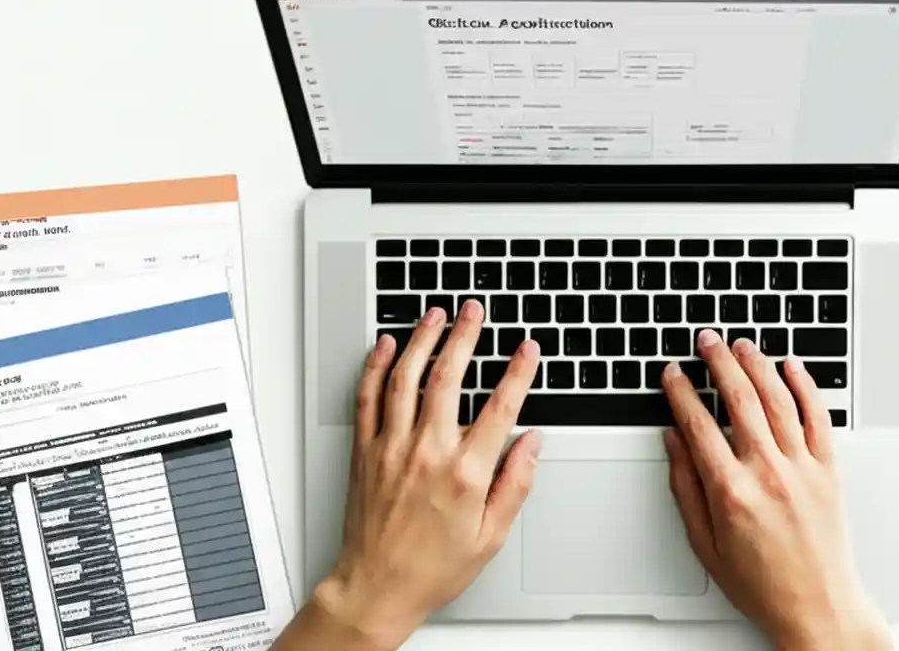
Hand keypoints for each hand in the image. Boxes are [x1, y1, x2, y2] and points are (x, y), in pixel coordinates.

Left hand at [275, 300, 541, 650]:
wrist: (376, 587)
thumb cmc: (432, 568)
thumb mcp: (491, 536)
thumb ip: (516, 485)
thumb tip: (531, 444)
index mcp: (465, 473)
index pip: (499, 407)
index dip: (518, 372)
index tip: (527, 350)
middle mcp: (427, 452)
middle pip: (448, 377)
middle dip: (465, 336)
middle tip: (474, 311)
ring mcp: (392, 448)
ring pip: (406, 377)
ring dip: (422, 339)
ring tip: (435, 315)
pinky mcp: (366, 451)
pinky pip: (369, 397)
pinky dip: (377, 366)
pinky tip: (386, 345)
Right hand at [661, 330, 889, 650]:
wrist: (817, 606)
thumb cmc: (761, 583)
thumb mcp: (704, 543)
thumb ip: (685, 488)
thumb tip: (673, 442)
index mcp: (731, 491)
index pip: (698, 424)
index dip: (681, 392)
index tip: (672, 374)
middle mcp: (767, 472)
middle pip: (739, 398)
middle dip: (718, 361)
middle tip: (706, 340)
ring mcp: (802, 468)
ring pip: (778, 398)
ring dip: (757, 364)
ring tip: (741, 344)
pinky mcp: (829, 470)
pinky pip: (818, 416)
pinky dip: (805, 386)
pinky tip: (792, 367)